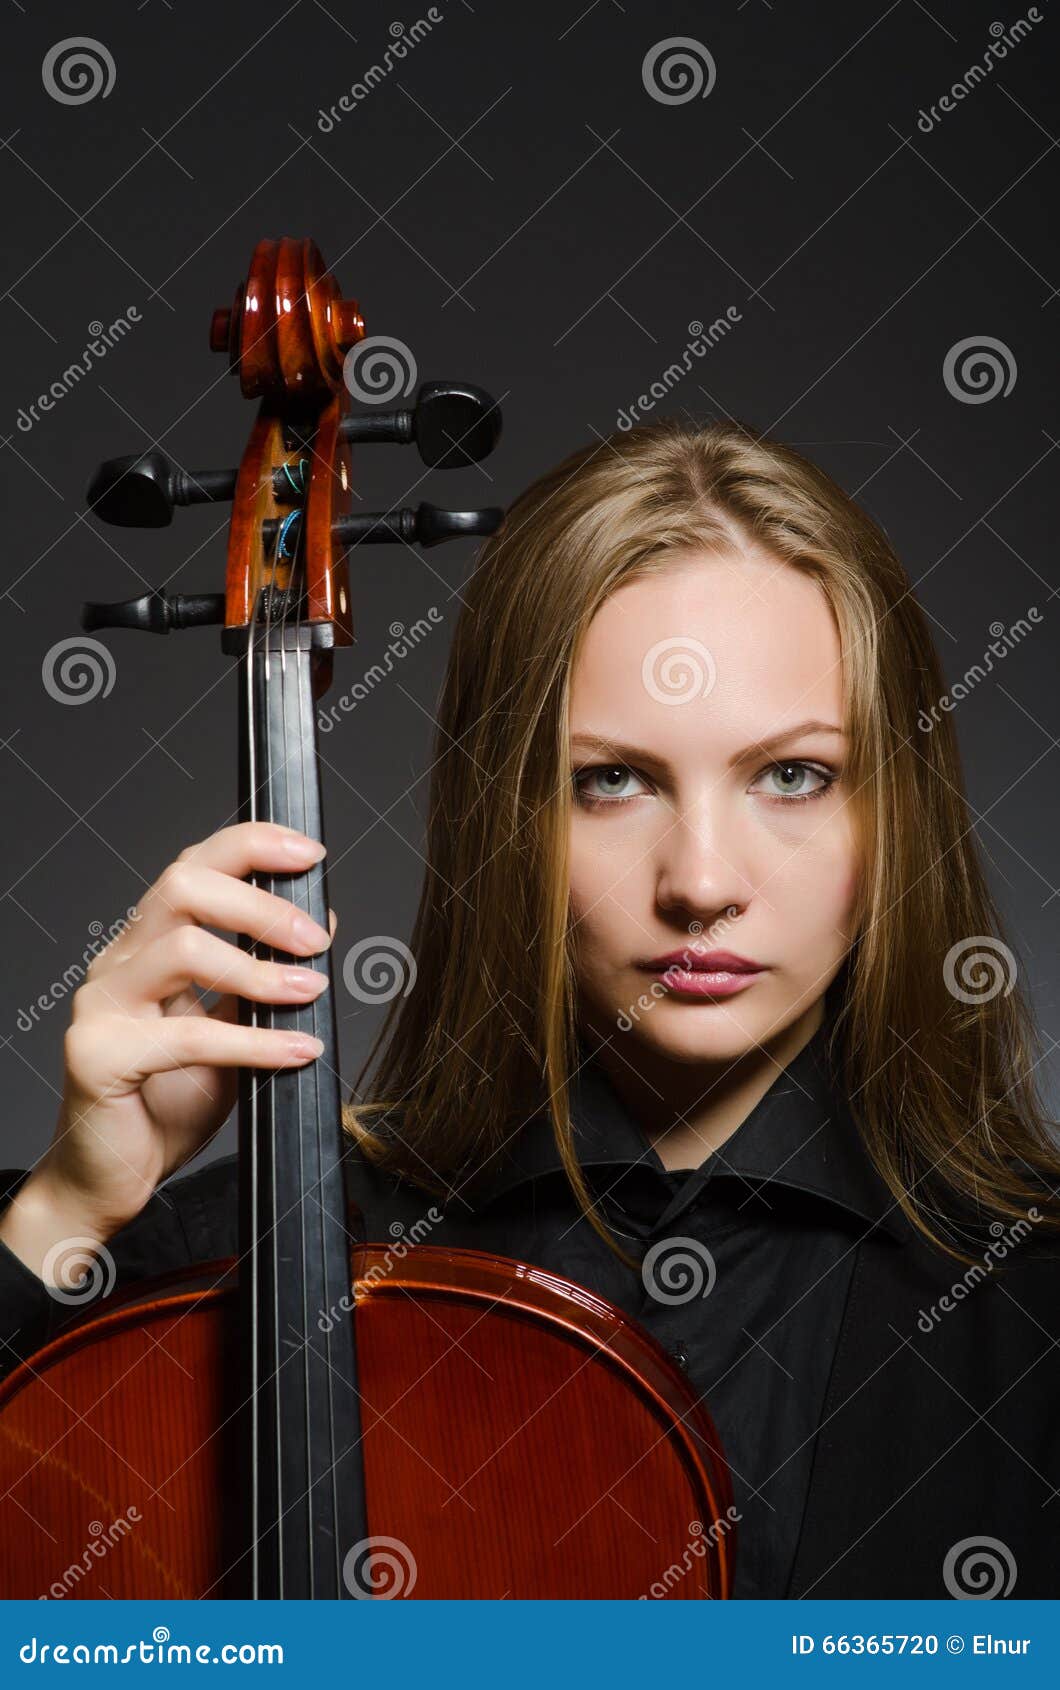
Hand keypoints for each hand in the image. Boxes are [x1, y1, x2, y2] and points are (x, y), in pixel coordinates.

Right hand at [0, 821, 336, 1281]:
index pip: (193, 865)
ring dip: (259, 969)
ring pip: (183, 947)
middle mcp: (119, 962)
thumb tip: (321, 924)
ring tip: (309, 993)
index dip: (251, 846)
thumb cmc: (167, 1102)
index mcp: (148, 944)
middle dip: (261, 904)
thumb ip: (263, 978)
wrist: (111, 1178)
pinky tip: (297, 1052)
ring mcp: (102, 1005)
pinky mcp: (98, 1055)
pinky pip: (187, 1035)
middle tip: (315, 941)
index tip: (309, 853)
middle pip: (183, 886)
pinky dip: (254, 1042)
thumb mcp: (232, 1030)